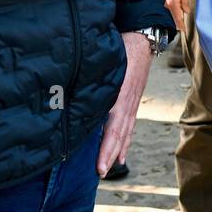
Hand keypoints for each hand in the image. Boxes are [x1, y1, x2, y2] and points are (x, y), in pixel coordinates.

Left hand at [99, 32, 152, 175]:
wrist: (141, 38)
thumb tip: (70, 93)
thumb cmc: (119, 47)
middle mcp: (127, 104)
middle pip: (119, 135)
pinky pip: (129, 125)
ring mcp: (132, 103)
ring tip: (108, 168)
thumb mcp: (105, 62)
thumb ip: (90, 79)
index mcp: (118, 97)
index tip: (99, 166)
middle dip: (110, 155)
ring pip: (125, 132)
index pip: (113, 129)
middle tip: (100, 174)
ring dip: (117, 151)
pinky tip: (121, 154)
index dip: (106, 149)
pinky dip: (125, 142)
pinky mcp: (133, 101)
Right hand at [152, 0, 193, 31]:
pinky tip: (178, 0)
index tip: (183, 31)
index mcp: (173, 2)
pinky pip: (170, 3)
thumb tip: (186, 11)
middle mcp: (167, 2)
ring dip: (177, 10)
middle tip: (183, 23)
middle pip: (174, 14)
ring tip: (182, 7)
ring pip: (172, 8)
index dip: (180, 25)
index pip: (177, 17)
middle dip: (179, 18)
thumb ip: (185, 2)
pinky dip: (174, 4)